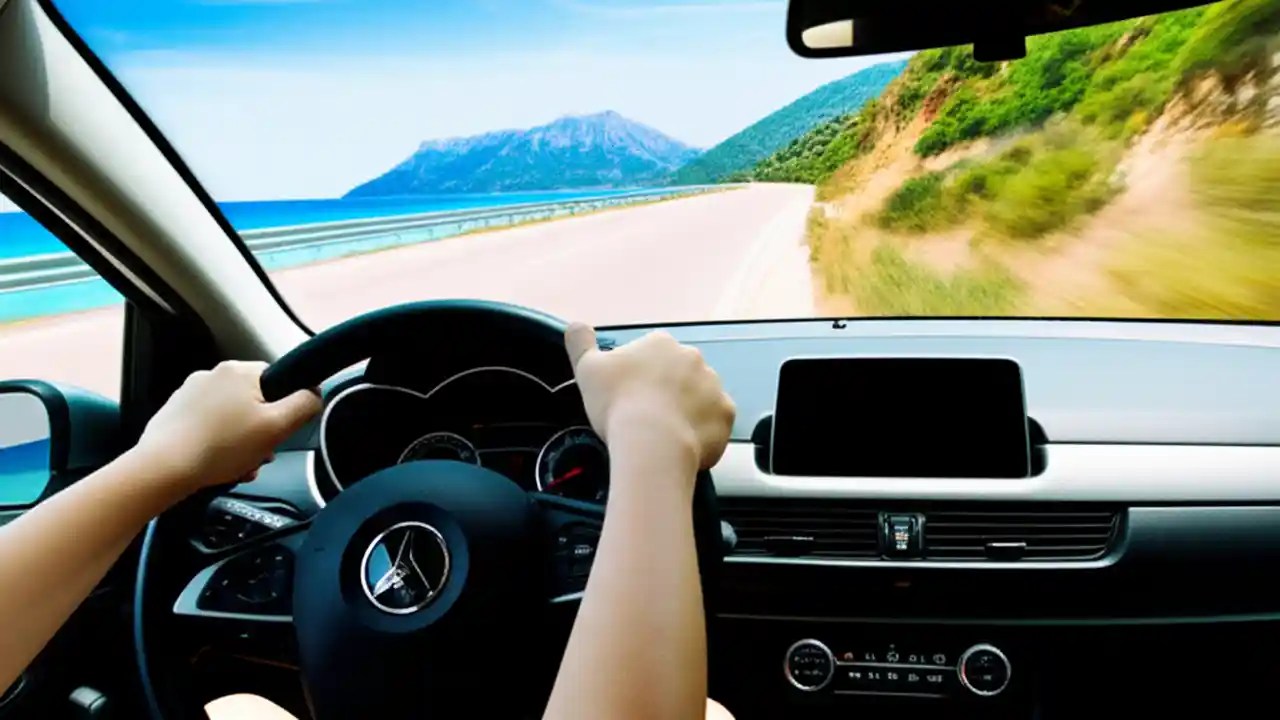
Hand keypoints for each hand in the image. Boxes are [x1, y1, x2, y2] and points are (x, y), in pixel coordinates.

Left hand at [135, 361, 321, 492]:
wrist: (162, 469)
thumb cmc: (220, 448)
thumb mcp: (277, 427)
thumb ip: (304, 405)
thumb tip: (315, 393)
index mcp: (240, 370)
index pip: (279, 382)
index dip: (285, 410)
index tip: (278, 433)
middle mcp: (212, 374)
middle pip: (255, 403)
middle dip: (261, 432)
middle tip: (259, 455)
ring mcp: (190, 394)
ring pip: (232, 418)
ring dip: (241, 442)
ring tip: (236, 465)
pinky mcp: (175, 414)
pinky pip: (208, 427)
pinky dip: (217, 445)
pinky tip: (216, 465)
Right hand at [565, 324, 734, 484]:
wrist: (653, 444)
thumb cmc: (618, 405)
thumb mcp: (587, 369)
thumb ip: (580, 342)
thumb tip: (575, 325)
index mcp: (661, 344)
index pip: (651, 354)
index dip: (638, 376)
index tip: (628, 396)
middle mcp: (693, 358)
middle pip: (678, 373)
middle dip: (666, 390)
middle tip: (646, 416)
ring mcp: (714, 385)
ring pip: (698, 396)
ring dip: (686, 409)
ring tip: (665, 433)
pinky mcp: (726, 414)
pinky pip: (714, 420)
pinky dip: (703, 430)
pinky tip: (684, 443)